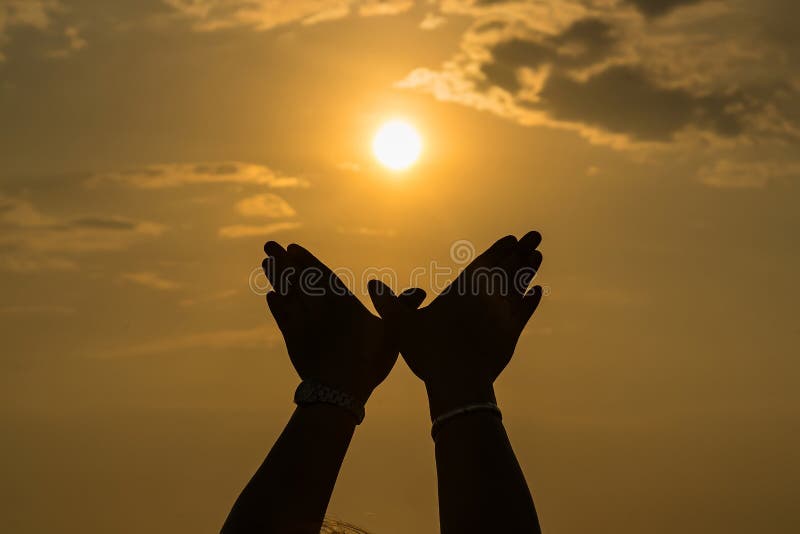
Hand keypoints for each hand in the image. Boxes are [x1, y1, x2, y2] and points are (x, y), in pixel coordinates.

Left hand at [263, 242, 425, 405]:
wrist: (339, 392)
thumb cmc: (370, 362)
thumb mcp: (392, 333)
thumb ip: (401, 308)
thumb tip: (421, 291)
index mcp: (343, 303)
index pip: (322, 276)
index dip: (307, 261)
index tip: (293, 248)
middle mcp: (320, 309)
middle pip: (299, 280)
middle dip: (284, 262)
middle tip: (270, 246)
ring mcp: (304, 324)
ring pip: (287, 295)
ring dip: (276, 278)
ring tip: (266, 263)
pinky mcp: (293, 342)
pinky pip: (283, 319)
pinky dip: (276, 307)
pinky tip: (270, 296)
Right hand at [368, 233, 542, 417]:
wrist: (458, 381)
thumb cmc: (427, 351)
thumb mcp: (401, 324)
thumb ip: (389, 302)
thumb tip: (372, 284)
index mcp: (463, 288)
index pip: (486, 261)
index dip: (500, 248)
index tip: (512, 238)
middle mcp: (487, 295)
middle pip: (508, 267)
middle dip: (522, 250)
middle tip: (536, 236)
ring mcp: (503, 313)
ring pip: (520, 285)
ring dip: (530, 270)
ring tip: (538, 256)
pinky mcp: (512, 333)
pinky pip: (526, 311)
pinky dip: (532, 300)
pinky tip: (537, 292)